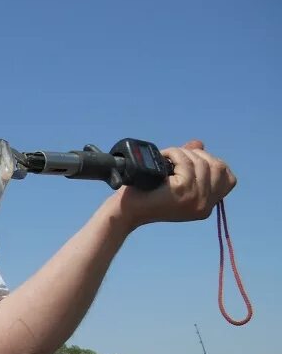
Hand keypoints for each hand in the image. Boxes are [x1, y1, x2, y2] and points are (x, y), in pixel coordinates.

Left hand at [117, 140, 236, 229]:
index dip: (214, 163)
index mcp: (206, 206)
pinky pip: (186, 163)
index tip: (194, 159)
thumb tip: (199, 144)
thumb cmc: (146, 194)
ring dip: (182, 153)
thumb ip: (190, 164)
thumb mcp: (174, 179)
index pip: (229, 179)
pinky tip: (163, 158)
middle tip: (176, 156)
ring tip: (167, 157)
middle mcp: (205, 205)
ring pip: (201, 162)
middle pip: (217, 166)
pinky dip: (174, 154)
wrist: (126, 210)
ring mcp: (195, 200)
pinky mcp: (183, 192)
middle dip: (197, 155)